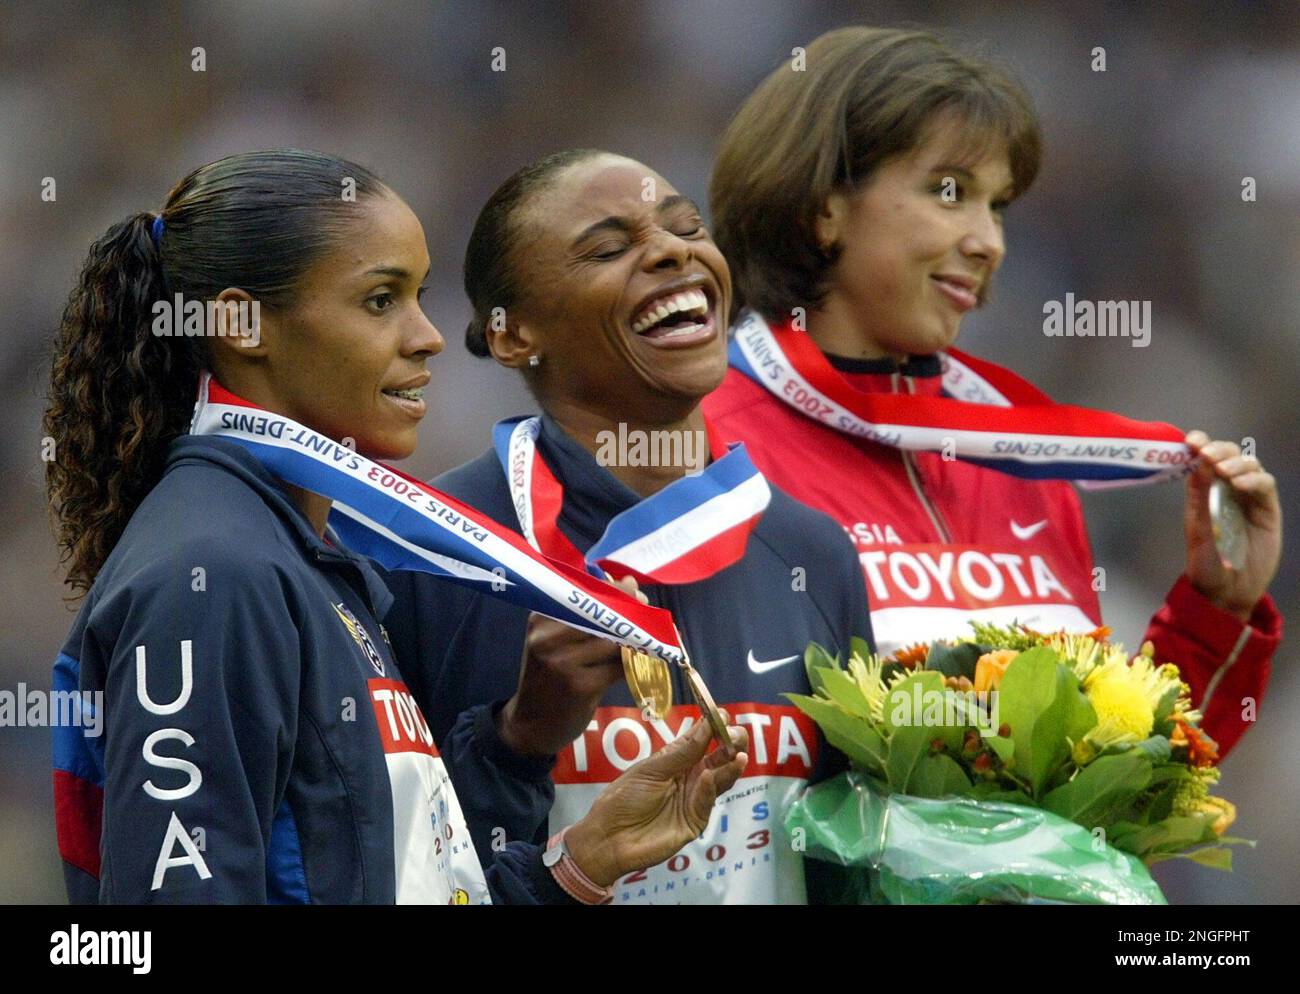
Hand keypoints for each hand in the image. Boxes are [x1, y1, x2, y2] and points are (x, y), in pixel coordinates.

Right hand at [497, 576, 647, 757]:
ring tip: (648, 643)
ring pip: (616, 642)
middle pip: (604, 615)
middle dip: (633, 615)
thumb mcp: (555, 640)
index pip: (587, 592)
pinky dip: (636, 664)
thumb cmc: (548, 676)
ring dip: (639, 642)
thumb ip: (589, 614)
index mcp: (541, 617)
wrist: (530, 725)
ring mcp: (564, 662)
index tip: (636, 596)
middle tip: (649, 620)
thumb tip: (631, 583)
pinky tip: (643, 664)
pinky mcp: (581, 686)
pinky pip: (620, 667)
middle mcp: (548, 636)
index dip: (618, 592)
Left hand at [564, 716, 749, 886]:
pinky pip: (708, 800)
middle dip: (730, 743)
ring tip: (738, 754)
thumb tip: (707, 724)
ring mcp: (695, 797)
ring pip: (721, 778)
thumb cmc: (625, 798)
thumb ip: (682, 752)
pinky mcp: (696, 819)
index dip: (713, 725)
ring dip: (731, 766)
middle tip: (735, 735)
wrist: (611, 837)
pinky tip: (710, 775)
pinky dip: (710, 787)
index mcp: (677, 758)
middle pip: (720, 756)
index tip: (723, 715)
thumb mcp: (651, 770)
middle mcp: (691, 775)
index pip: (702, 737)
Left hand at [1183, 430, 1282, 621]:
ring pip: (1249, 466)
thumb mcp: (1197, 528)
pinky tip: (1241, 484)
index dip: (1200, 444)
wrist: (1227, 592)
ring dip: (1237, 463)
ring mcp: (1249, 498)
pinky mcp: (1268, 509)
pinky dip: (1254, 480)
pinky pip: (1265, 485)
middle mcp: (1226, 490)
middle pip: (1228, 456)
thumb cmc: (1206, 563)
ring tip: (1224, 471)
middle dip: (1220, 449)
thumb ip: (1199, 496)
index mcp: (1204, 491)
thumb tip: (1198, 462)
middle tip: (1209, 454)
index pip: (1204, 459)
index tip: (1191, 440)